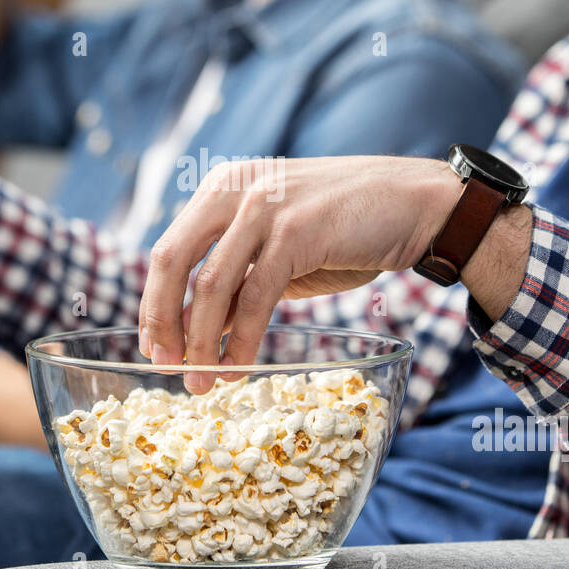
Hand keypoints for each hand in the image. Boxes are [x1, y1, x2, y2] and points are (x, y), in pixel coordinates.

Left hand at [137, 157, 463, 391]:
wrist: (415, 205)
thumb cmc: (348, 227)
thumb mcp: (280, 248)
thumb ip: (239, 278)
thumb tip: (198, 330)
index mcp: (223, 187)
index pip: (169, 249)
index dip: (154, 302)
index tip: (153, 347)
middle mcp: (235, 189)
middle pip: (172, 261)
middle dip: (161, 320)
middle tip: (162, 366)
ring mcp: (264, 207)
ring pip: (212, 284)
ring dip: (200, 341)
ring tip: (200, 381)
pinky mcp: (296, 231)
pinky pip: (255, 296)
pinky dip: (241, 338)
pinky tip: (239, 365)